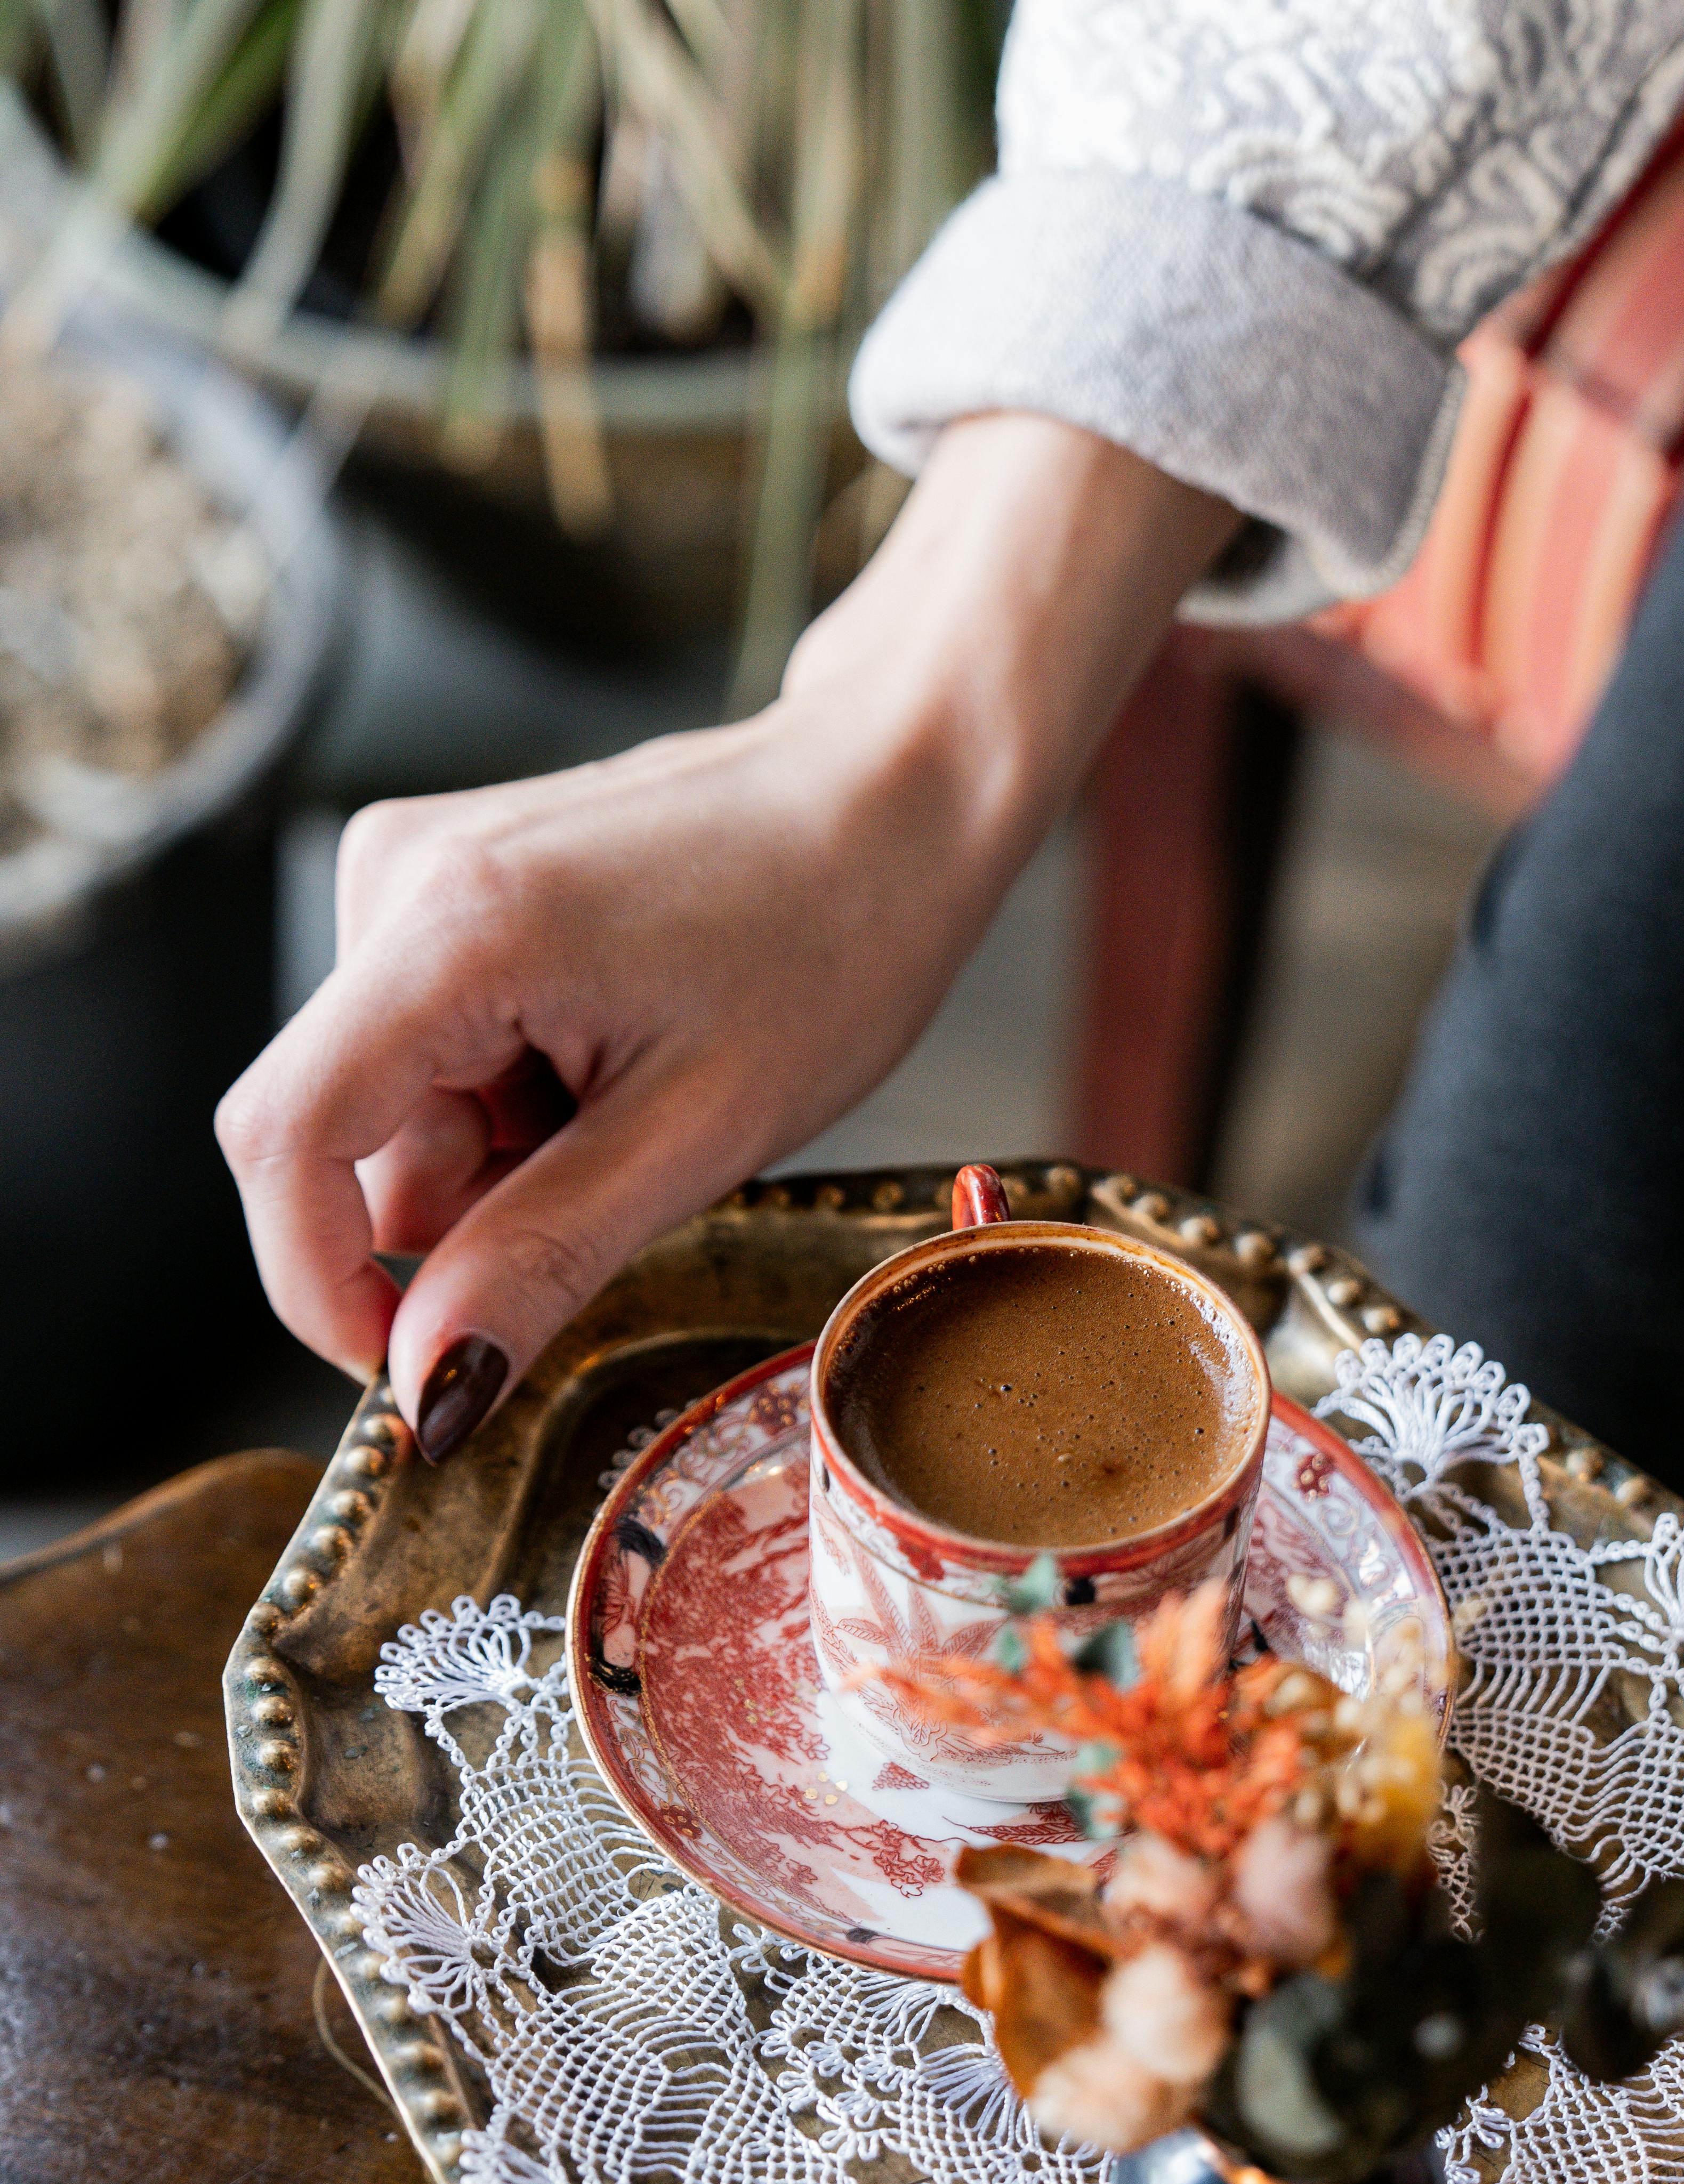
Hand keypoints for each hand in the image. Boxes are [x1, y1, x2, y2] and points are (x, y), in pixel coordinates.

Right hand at [217, 417, 1235, 1452]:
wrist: (897, 794)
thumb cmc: (835, 935)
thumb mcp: (700, 1134)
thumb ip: (540, 1261)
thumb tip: (427, 1389)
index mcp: (452, 927)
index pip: (285, 1140)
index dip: (318, 1281)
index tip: (408, 1366)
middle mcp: (399, 878)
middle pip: (347, 1133)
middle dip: (469, 1204)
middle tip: (624, 1173)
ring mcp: (414, 869)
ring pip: (396, 1105)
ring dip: (506, 1152)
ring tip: (642, 1095)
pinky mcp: (445, 881)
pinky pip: (432, 1049)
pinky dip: (517, 1094)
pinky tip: (618, 1053)